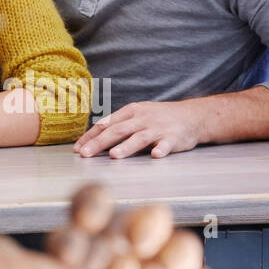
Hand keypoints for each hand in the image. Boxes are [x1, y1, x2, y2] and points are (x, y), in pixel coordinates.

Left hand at [73, 101, 203, 159]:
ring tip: (114, 156)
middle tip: (85, 154)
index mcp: (130, 112)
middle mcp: (142, 119)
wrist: (192, 116)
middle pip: (117, 130)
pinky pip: (167, 144)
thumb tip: (93, 138)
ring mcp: (158, 128)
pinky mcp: (174, 138)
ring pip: (139, 137)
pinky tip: (156, 155)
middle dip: (99, 143)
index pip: (105, 124)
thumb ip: (118, 125)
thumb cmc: (158, 118)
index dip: (90, 137)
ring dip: (126, 146)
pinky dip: (161, 149)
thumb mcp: (136, 115)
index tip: (77, 149)